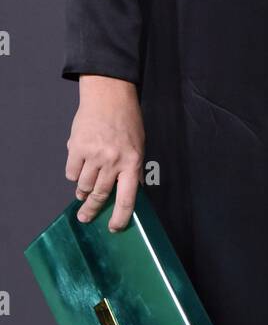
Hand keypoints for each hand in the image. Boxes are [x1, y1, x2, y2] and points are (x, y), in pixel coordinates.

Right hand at [65, 75, 144, 231]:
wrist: (109, 96)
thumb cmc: (127, 121)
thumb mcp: (139, 146)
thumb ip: (133, 169)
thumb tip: (130, 191)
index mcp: (133, 162)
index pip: (127, 198)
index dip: (120, 217)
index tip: (114, 228)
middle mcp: (113, 161)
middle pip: (100, 195)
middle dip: (92, 210)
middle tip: (85, 218)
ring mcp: (94, 154)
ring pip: (83, 185)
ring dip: (82, 192)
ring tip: (82, 193)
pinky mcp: (77, 147)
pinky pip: (71, 172)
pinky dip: (73, 175)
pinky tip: (78, 170)